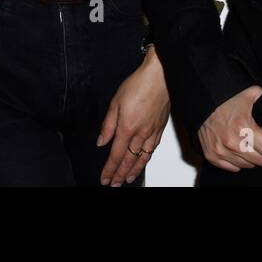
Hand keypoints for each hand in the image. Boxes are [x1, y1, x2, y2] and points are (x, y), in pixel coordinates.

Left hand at [97, 48, 170, 185]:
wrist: (160, 77)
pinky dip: (146, 159)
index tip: (104, 179)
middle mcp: (140, 134)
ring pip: (142, 159)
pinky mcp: (160, 129)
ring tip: (128, 179)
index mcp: (127, 128)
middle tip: (114, 184)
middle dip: (120, 175)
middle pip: (129, 161)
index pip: (116, 155)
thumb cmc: (138, 85)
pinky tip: (143, 161)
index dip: (109, 170)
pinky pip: (152, 149)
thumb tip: (101, 141)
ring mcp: (152, 133)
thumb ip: (108, 125)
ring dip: (134, 171)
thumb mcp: (115, 102)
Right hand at [198, 85, 261, 171]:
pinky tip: (235, 146)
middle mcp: (232, 143)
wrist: (200, 100)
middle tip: (257, 136)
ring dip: (250, 155)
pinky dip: (236, 159)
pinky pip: (233, 168)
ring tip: (244, 139)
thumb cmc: (223, 98)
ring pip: (248, 165)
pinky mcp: (211, 156)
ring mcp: (221, 151)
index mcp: (243, 128)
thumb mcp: (249, 93)